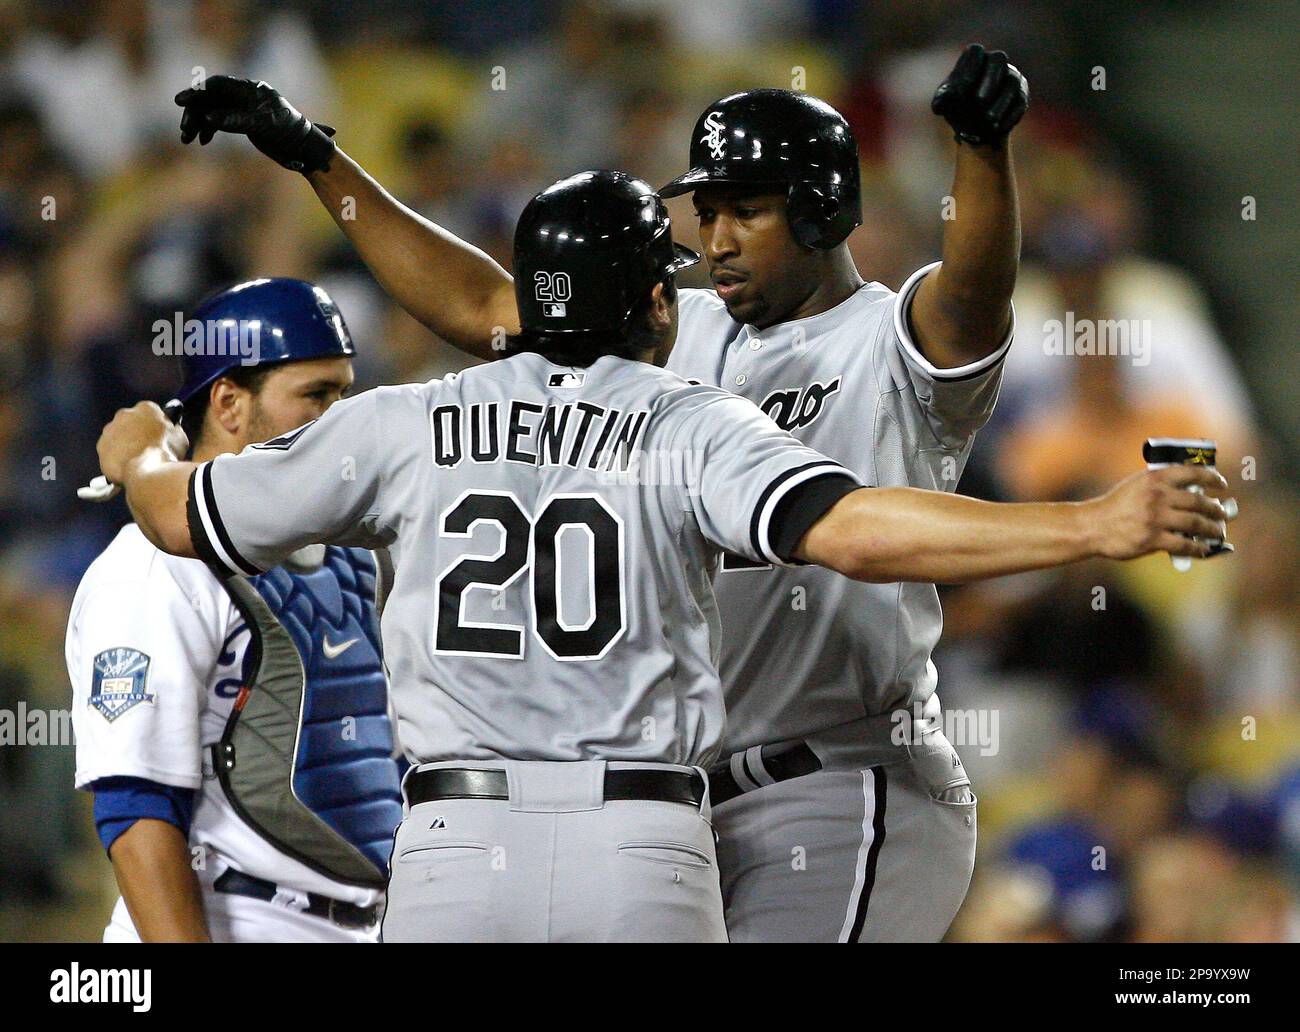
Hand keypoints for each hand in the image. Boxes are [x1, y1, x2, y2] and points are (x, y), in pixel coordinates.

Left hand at [96, 402, 188, 485]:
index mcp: (145, 408)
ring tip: (138, 460)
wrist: (148, 471)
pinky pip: (109, 453)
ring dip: (124, 445)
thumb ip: (172, 429)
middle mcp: (124, 415)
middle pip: (130, 422)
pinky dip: (117, 459)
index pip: (149, 411)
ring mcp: (109, 431)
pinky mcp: (101, 448)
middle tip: (147, 447)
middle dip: (136, 432)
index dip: (155, 423)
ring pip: (117, 437)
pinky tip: (128, 468)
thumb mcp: (180, 437)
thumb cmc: (166, 452)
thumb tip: (172, 428)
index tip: (159, 432)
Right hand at [174, 75, 335, 173]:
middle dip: (194, 112)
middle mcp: (244, 95)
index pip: (218, 85)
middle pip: (210, 98)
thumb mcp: (262, 126)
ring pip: (211, 111)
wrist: (303, 147)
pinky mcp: (241, 121)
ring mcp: (241, 108)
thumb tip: (208, 119)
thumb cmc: (288, 132)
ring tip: (187, 139)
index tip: (180, 101)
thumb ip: (235, 120)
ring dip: (197, 123)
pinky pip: (217, 121)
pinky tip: (202, 140)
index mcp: (251, 89)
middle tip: (184, 130)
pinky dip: (207, 129)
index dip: (198, 92)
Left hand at [931, 43, 1028, 145]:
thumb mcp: (944, 104)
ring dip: (1000, 102)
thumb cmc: (957, 108)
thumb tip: (941, 103)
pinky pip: (1020, 101)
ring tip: (989, 119)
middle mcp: (994, 63)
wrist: (974, 127)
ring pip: (1012, 82)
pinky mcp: (1021, 95)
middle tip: (979, 101)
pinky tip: (998, 127)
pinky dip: (1009, 115)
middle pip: (998, 59)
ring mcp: (1011, 77)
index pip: (975, 51)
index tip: (960, 91)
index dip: (969, 68)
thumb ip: (942, 100)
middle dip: (990, 79)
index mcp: (974, 60)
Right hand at [1086, 466, 1235, 560]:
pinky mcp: (1152, 539)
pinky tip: (1203, 548)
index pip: (1194, 473)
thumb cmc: (1116, 506)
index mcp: (1155, 478)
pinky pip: (1185, 544)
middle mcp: (1158, 496)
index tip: (1221, 485)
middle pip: (1199, 502)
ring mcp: (1156, 518)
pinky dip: (1198, 547)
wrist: (1093, 527)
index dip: (1213, 478)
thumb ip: (1161, 485)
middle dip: (1216, 509)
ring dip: (1213, 529)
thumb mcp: (1137, 485)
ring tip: (1218, 532)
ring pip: (1197, 524)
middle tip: (1222, 514)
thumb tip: (1193, 492)